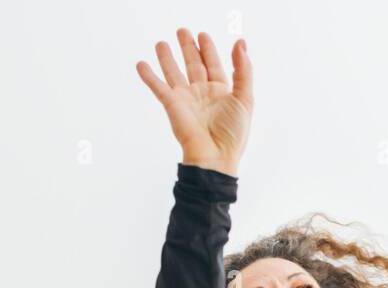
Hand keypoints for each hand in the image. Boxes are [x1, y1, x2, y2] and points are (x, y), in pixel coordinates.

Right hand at [136, 28, 253, 176]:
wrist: (214, 156)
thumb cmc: (233, 133)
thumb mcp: (245, 98)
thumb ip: (244, 70)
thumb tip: (241, 43)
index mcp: (221, 92)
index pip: (213, 64)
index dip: (208, 49)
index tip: (203, 35)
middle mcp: (202, 93)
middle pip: (193, 64)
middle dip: (188, 47)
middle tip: (182, 31)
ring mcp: (186, 99)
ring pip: (174, 72)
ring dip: (167, 58)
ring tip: (161, 43)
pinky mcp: (172, 105)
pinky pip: (158, 87)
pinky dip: (149, 76)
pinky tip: (142, 64)